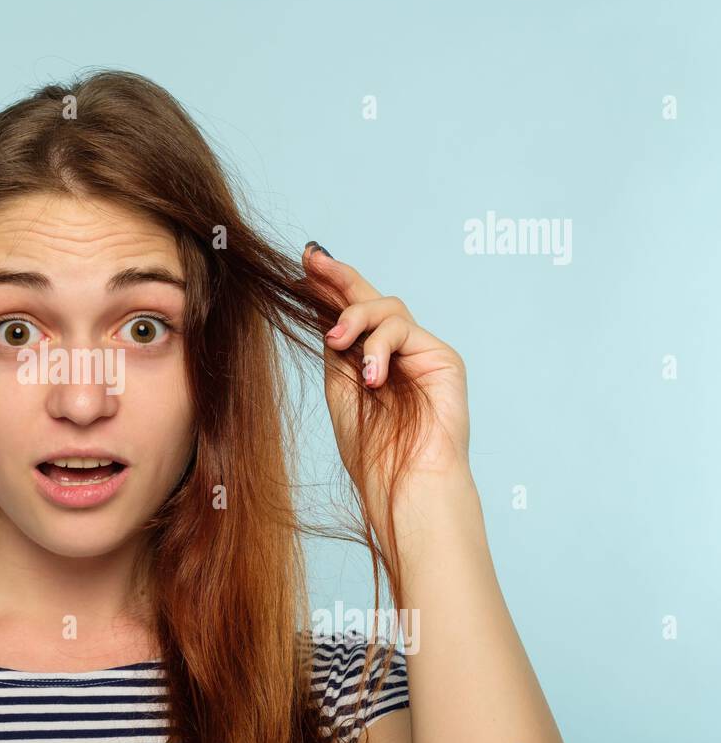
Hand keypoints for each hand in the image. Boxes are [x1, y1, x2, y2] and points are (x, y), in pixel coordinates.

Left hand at [304, 242, 471, 515]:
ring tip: (336, 341)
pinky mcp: (443, 357)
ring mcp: (420, 353)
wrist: (405, 483)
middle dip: (338, 276)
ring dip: (354, 317)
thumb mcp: (341, 391)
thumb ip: (339, 352)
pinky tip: (371, 375)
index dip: (327, 288)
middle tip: (312, 260)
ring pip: (385, 307)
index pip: (348, 315)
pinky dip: (380, 347)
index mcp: (367, 362)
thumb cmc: (373, 451)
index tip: (301, 267)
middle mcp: (395, 353)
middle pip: (369, 299)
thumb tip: (326, 313)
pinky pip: (404, 330)